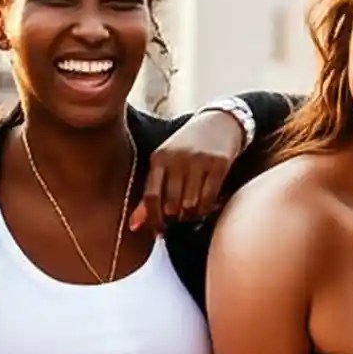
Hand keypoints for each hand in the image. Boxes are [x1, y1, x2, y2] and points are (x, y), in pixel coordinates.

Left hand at [131, 110, 245, 231]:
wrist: (218, 123)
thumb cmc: (186, 149)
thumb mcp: (164, 165)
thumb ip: (148, 195)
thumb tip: (133, 226)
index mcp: (158, 158)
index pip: (150, 197)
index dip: (154, 219)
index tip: (159, 230)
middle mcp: (177, 158)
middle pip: (171, 205)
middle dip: (174, 219)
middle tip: (179, 219)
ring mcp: (198, 160)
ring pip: (190, 204)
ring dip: (191, 215)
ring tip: (192, 212)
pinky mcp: (219, 163)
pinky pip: (209, 198)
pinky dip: (206, 209)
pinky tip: (205, 207)